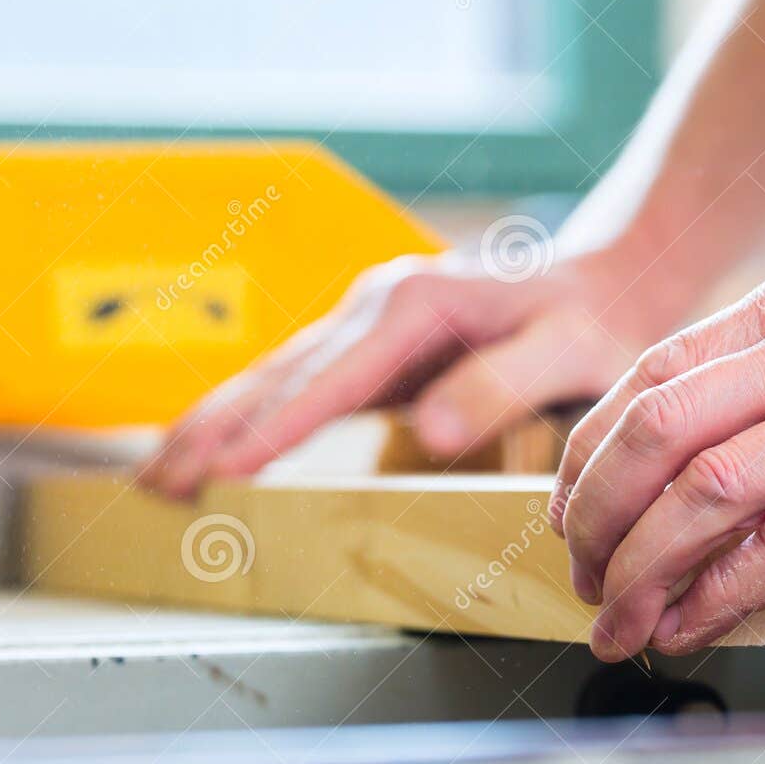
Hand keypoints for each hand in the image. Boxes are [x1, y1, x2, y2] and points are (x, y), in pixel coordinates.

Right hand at [139, 245, 683, 496]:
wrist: (607, 280)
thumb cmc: (593, 320)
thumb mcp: (570, 350)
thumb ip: (501, 384)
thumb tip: (428, 426)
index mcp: (416, 307)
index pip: (328, 380)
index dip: (272, 430)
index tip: (222, 470)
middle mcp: (377, 304)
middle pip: (276, 373)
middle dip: (212, 429)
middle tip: (156, 483)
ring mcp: (367, 320)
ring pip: (272, 375)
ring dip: (213, 423)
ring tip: (158, 473)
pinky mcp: (369, 342)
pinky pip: (294, 381)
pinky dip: (247, 414)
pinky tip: (216, 444)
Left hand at [552, 204, 764, 660]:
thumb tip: (715, 406)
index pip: (648, 378)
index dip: (589, 452)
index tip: (570, 504)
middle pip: (655, 436)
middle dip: (594, 518)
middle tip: (579, 571)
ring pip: (709, 493)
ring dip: (642, 569)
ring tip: (617, 618)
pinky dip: (726, 592)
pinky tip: (691, 623)